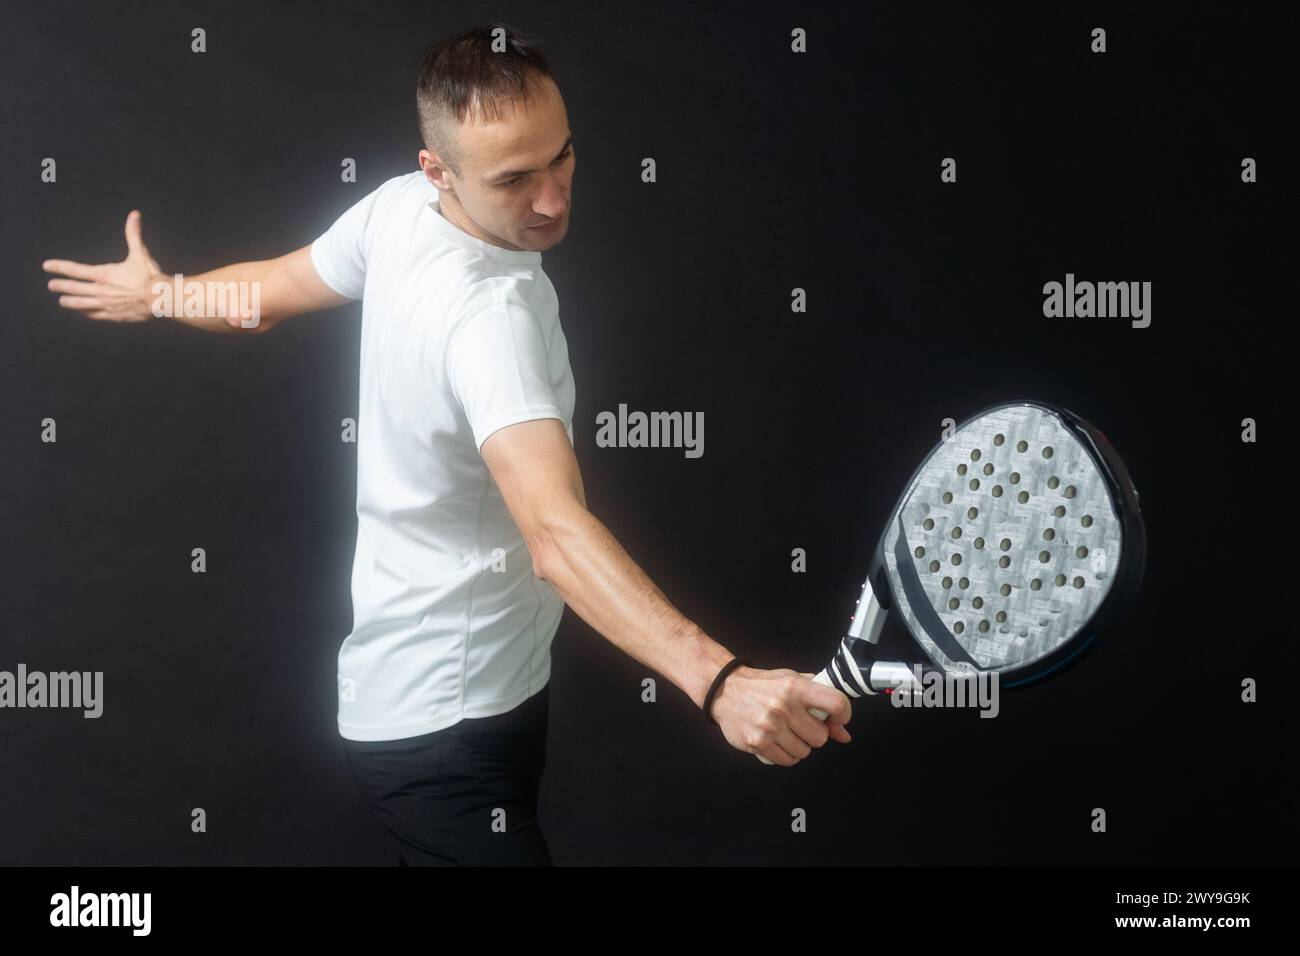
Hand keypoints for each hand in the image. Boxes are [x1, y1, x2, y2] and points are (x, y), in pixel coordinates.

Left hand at [43, 210, 164, 322]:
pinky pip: (94, 315)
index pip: (75, 270)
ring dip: (69, 302)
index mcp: (103, 274)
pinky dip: (85, 312)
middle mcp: (100, 290)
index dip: (59, 267)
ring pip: (80, 304)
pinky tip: (82, 311)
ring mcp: (105, 304)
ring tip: (61, 301)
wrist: (161, 298)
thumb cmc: (150, 275)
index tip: (47, 266)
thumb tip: (134, 214)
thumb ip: (133, 234)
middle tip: (51, 285)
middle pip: (73, 288)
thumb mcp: (140, 253)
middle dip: (60, 286)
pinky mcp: (113, 315)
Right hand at [710, 666, 851, 765]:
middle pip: (821, 737)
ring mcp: (769, 726)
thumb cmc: (763, 686)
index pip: (836, 703)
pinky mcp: (758, 743)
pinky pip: (787, 761)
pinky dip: (786, 755)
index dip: (843, 714)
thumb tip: (843, 733)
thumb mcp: (793, 681)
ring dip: (799, 746)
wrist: (725, 691)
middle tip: (801, 725)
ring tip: (786, 732)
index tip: (838, 719)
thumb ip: (821, 700)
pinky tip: (777, 741)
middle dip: (815, 734)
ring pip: (804, 752)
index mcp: (795, 687)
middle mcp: (783, 706)